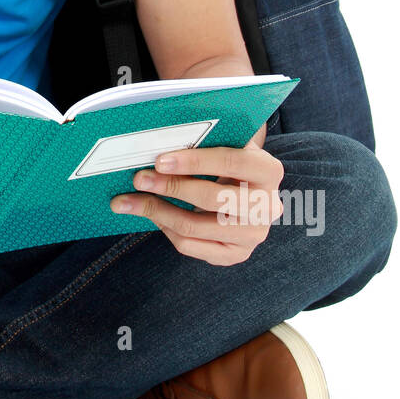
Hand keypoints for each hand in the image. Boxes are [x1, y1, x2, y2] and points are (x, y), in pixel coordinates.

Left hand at [109, 130, 283, 265]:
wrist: (249, 196)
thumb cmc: (230, 166)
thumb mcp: (228, 149)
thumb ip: (205, 144)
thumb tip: (155, 144)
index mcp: (268, 170)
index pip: (231, 162)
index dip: (193, 161)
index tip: (159, 161)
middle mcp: (267, 206)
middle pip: (211, 198)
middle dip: (170, 187)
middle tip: (139, 179)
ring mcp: (253, 235)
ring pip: (195, 226)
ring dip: (157, 211)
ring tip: (131, 200)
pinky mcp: (235, 254)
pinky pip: (191, 245)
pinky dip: (166, 228)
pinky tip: (152, 215)